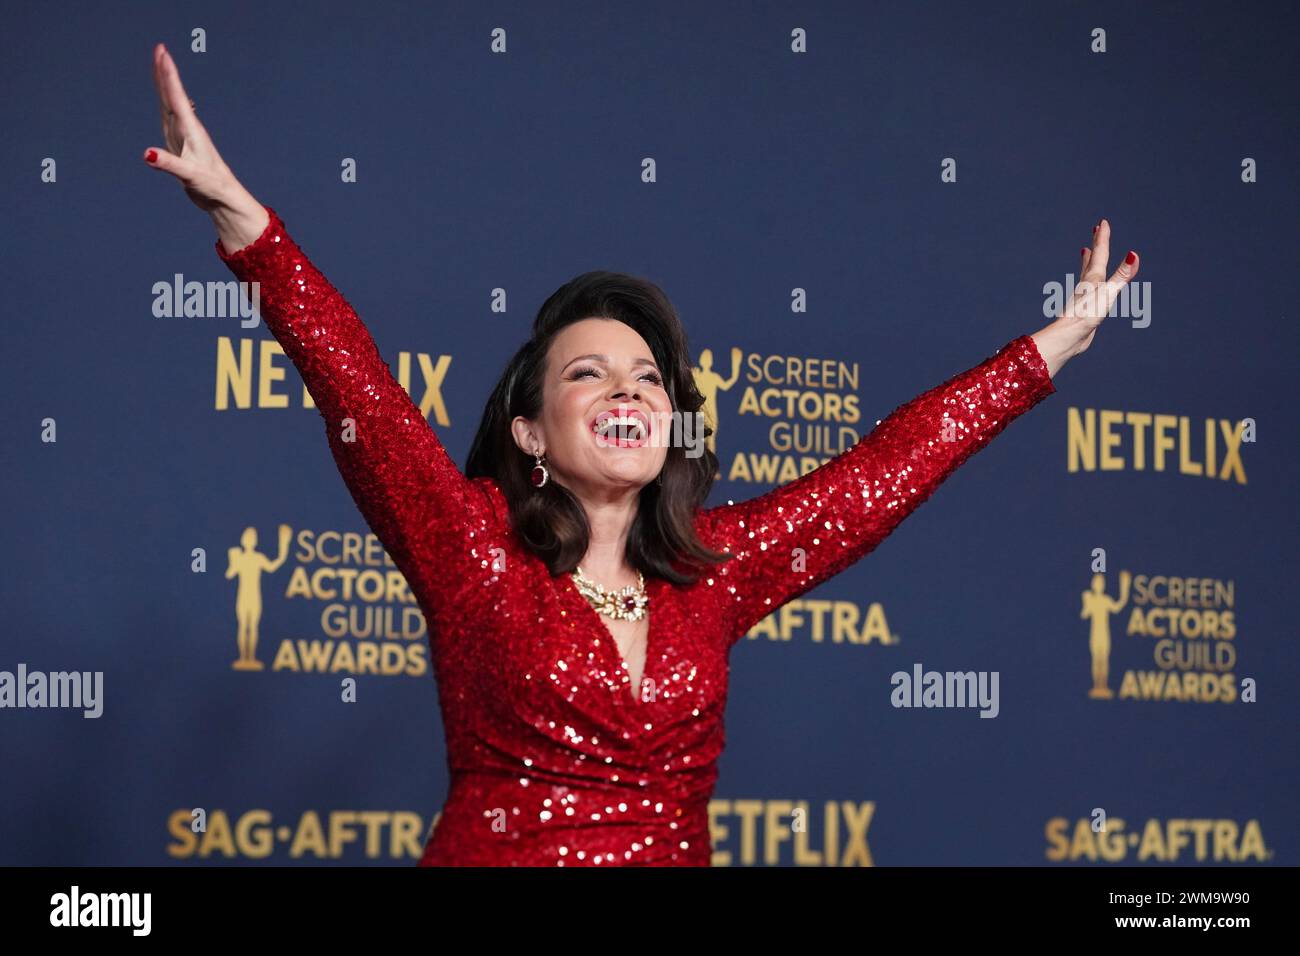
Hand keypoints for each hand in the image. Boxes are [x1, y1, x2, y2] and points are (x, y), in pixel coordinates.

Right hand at [143, 42, 267, 250]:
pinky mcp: (181, 146)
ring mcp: (184, 137)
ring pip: (170, 105)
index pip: (176, 97)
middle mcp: (188, 130)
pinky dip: (164, 105)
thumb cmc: (213, 188)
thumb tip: (147, 154)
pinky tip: (163, 100)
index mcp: (191, 131)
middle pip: (172, 95)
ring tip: (159, 66)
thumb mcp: (190, 176)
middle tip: (159, 49)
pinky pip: (169, 119)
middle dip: (165, 72)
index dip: (168, 74)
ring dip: (164, 85)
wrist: (224, 199)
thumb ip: (169, 164)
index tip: (162, 51)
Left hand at [1031, 218, 1139, 377]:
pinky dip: (1088, 280)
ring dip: (1089, 260)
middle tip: (1095, 231)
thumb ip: (1122, 275)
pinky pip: (1087, 288)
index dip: (1102, 237)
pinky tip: (1088, 286)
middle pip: (1092, 259)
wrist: (1069, 337)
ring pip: (1087, 273)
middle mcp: (1087, 284)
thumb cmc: (1087, 315)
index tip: (1102, 222)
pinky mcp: (1083, 307)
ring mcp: (1084, 295)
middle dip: (1096, 245)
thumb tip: (1133, 254)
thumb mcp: (1108, 293)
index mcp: (1093, 278)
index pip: (1100, 253)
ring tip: (1086, 252)